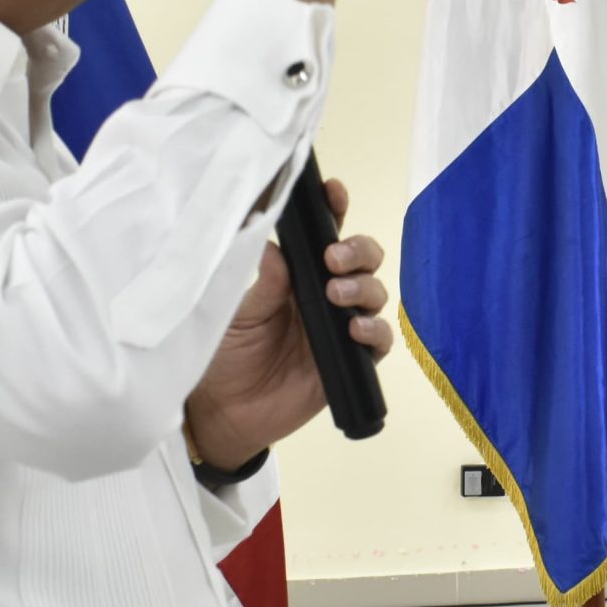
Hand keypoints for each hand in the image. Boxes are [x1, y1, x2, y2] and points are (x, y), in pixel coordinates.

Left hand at [184, 179, 391, 467]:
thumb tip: (273, 243)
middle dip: (357, 250)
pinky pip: (380, 341)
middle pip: (362, 259)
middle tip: (334, 259)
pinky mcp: (351, 362)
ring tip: (337, 295)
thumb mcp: (236, 315)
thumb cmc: (227, 356)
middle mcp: (325, 296)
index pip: (323, 236)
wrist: (227, 413)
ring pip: (375, 293)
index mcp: (297, 276)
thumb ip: (263, 283)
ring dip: (364, 287)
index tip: (335, 193)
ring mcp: (341, 328)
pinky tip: (356, 329)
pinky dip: (375, 331)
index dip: (335, 210)